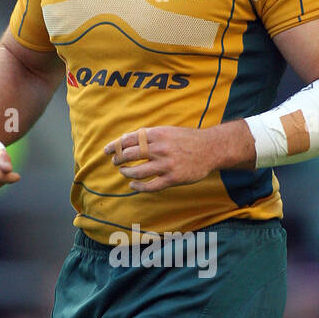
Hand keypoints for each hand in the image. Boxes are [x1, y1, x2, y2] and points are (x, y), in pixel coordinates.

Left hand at [104, 121, 253, 191]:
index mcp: (157, 134)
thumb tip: (126, 139)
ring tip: (124, 172)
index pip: (128, 140)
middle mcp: (159, 148)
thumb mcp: (167, 130)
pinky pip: (150, 186)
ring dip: (126, 173)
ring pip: (137, 172)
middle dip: (118, 160)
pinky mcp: (172, 178)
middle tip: (116, 162)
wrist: (211, 149)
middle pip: (129, 155)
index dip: (114, 146)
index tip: (107, 151)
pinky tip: (133, 185)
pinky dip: (138, 187)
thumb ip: (149, 135)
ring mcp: (166, 165)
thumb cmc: (187, 139)